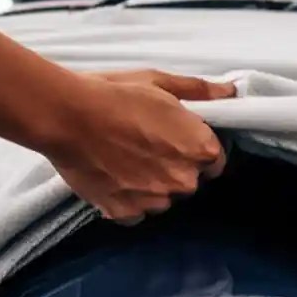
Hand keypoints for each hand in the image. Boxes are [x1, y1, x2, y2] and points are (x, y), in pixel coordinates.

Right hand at [42, 70, 236, 224]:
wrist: (66, 115)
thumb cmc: (114, 94)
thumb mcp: (160, 82)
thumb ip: (199, 92)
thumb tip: (230, 92)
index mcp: (200, 149)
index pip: (215, 160)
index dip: (196, 150)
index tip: (176, 140)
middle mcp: (184, 181)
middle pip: (188, 181)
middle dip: (173, 167)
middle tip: (144, 145)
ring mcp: (155, 201)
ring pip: (161, 199)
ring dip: (150, 186)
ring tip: (123, 159)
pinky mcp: (126, 213)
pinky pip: (135, 212)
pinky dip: (127, 200)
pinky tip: (112, 176)